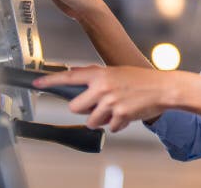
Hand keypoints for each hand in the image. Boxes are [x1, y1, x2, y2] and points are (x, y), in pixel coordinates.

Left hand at [33, 65, 177, 131]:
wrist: (164, 88)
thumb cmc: (142, 80)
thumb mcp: (117, 72)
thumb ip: (98, 78)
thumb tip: (79, 82)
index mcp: (101, 74)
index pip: (69, 77)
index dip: (50, 81)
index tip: (37, 83)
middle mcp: (103, 87)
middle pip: (75, 107)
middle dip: (84, 110)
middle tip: (97, 106)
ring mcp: (111, 102)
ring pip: (91, 121)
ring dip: (102, 119)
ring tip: (116, 109)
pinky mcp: (120, 116)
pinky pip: (110, 127)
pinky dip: (118, 124)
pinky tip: (127, 113)